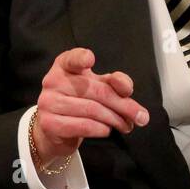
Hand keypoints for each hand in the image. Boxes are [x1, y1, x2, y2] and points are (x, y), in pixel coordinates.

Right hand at [32, 48, 148, 162]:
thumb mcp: (98, 86)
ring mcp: (48, 102)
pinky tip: (107, 130)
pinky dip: (101, 129)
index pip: (72, 58)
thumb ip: (116, 82)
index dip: (81, 58)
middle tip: (141, 116)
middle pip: (97, 91)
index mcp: (65, 65)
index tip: (90, 59)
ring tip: (126, 125)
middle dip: (123, 105)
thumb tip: (128, 91)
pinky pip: (84, 126)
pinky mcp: (50, 123)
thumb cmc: (80, 101)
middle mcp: (53, 80)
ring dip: (115, 120)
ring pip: (92, 110)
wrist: (55, 130)